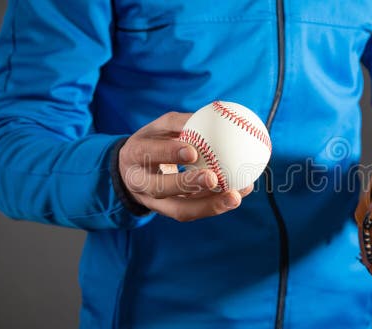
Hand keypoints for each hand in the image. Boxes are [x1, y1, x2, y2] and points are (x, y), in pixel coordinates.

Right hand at [119, 112, 253, 221]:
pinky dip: (215, 204)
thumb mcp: (160, 127)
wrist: (132, 172)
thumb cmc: (153, 141)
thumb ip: (182, 122)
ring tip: (236, 197)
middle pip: (160, 189)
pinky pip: (193, 211)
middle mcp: (140, 183)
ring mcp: (153, 203)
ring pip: (179, 210)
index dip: (169, 153)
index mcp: (134, 155)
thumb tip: (216, 111)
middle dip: (187, 185)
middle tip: (214, 178)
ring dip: (209, 206)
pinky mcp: (169, 213)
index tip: (193, 151)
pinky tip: (238, 195)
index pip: (149, 153)